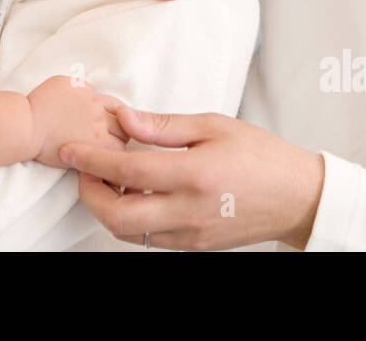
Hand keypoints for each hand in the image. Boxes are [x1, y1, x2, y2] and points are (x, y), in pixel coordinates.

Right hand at [26, 75, 128, 168]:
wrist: (26, 125)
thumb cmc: (38, 105)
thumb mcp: (61, 83)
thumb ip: (82, 89)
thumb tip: (92, 96)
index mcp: (92, 95)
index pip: (118, 107)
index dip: (119, 117)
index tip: (115, 127)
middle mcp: (98, 112)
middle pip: (124, 124)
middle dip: (122, 133)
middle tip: (114, 142)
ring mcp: (95, 132)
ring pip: (121, 142)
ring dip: (117, 148)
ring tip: (110, 156)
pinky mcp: (89, 151)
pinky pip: (111, 158)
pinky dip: (111, 162)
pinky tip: (106, 166)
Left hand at [59, 106, 324, 250]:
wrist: (296, 197)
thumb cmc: (259, 155)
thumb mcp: (214, 125)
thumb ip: (164, 125)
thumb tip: (124, 118)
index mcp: (195, 174)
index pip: (128, 172)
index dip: (91, 161)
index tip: (69, 150)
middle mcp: (190, 210)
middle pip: (118, 216)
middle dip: (90, 195)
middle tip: (84, 171)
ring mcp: (191, 234)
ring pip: (129, 233)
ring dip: (107, 209)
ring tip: (108, 180)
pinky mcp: (194, 246)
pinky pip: (150, 238)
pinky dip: (131, 219)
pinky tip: (134, 195)